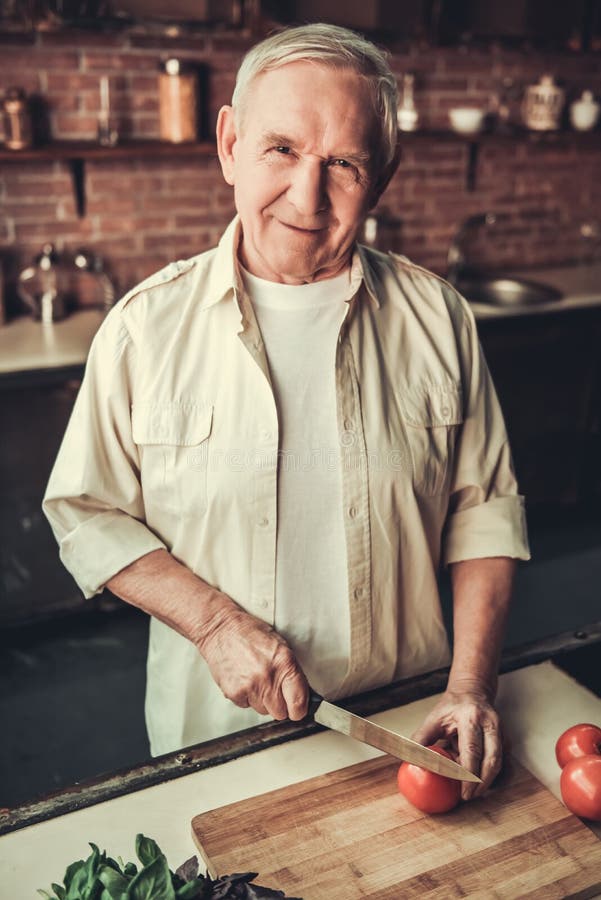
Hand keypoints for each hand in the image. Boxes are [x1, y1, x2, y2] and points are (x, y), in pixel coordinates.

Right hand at [196, 602, 308, 721]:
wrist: (220, 629)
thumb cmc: (249, 633)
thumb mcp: (280, 645)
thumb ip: (292, 670)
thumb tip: (302, 693)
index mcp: (284, 662)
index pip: (298, 704)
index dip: (299, 708)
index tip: (298, 707)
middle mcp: (268, 677)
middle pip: (281, 713)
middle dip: (280, 704)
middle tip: (275, 689)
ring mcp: (250, 687)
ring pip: (264, 711)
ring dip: (263, 700)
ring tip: (256, 679)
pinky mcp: (233, 693)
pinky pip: (246, 706)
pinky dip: (247, 697)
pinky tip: (244, 679)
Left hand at [411, 689, 502, 800]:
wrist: (472, 692)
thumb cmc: (451, 707)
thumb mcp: (434, 719)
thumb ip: (422, 739)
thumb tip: (410, 761)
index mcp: (471, 717)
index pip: (472, 750)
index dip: (467, 773)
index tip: (461, 790)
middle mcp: (490, 723)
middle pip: (491, 760)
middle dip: (481, 783)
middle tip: (468, 797)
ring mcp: (501, 731)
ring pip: (499, 763)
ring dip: (487, 781)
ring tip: (473, 793)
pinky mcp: (506, 739)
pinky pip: (502, 762)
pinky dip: (491, 775)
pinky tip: (481, 783)